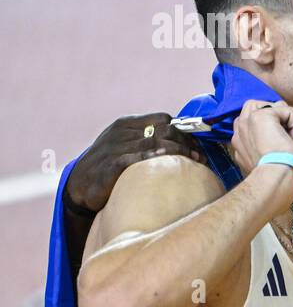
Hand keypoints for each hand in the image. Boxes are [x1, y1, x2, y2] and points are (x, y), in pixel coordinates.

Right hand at [66, 113, 204, 213]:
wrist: (77, 186)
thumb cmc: (109, 166)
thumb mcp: (125, 146)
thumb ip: (148, 140)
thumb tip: (182, 142)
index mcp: (127, 124)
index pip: (164, 120)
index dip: (185, 131)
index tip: (198, 146)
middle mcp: (122, 132)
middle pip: (164, 129)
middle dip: (187, 142)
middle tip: (201, 156)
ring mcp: (115, 147)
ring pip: (156, 142)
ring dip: (181, 151)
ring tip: (196, 161)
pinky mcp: (111, 165)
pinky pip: (138, 158)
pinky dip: (156, 158)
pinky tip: (171, 162)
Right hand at [229, 100, 292, 210]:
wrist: (276, 179)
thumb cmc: (280, 178)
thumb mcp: (269, 162)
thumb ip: (268, 148)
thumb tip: (287, 139)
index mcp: (239, 145)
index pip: (252, 124)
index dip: (270, 128)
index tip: (279, 143)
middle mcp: (239, 132)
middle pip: (257, 109)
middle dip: (275, 117)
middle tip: (284, 137)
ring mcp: (246, 122)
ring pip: (270, 105)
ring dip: (285, 118)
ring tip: (288, 137)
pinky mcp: (259, 116)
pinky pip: (285, 109)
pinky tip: (292, 139)